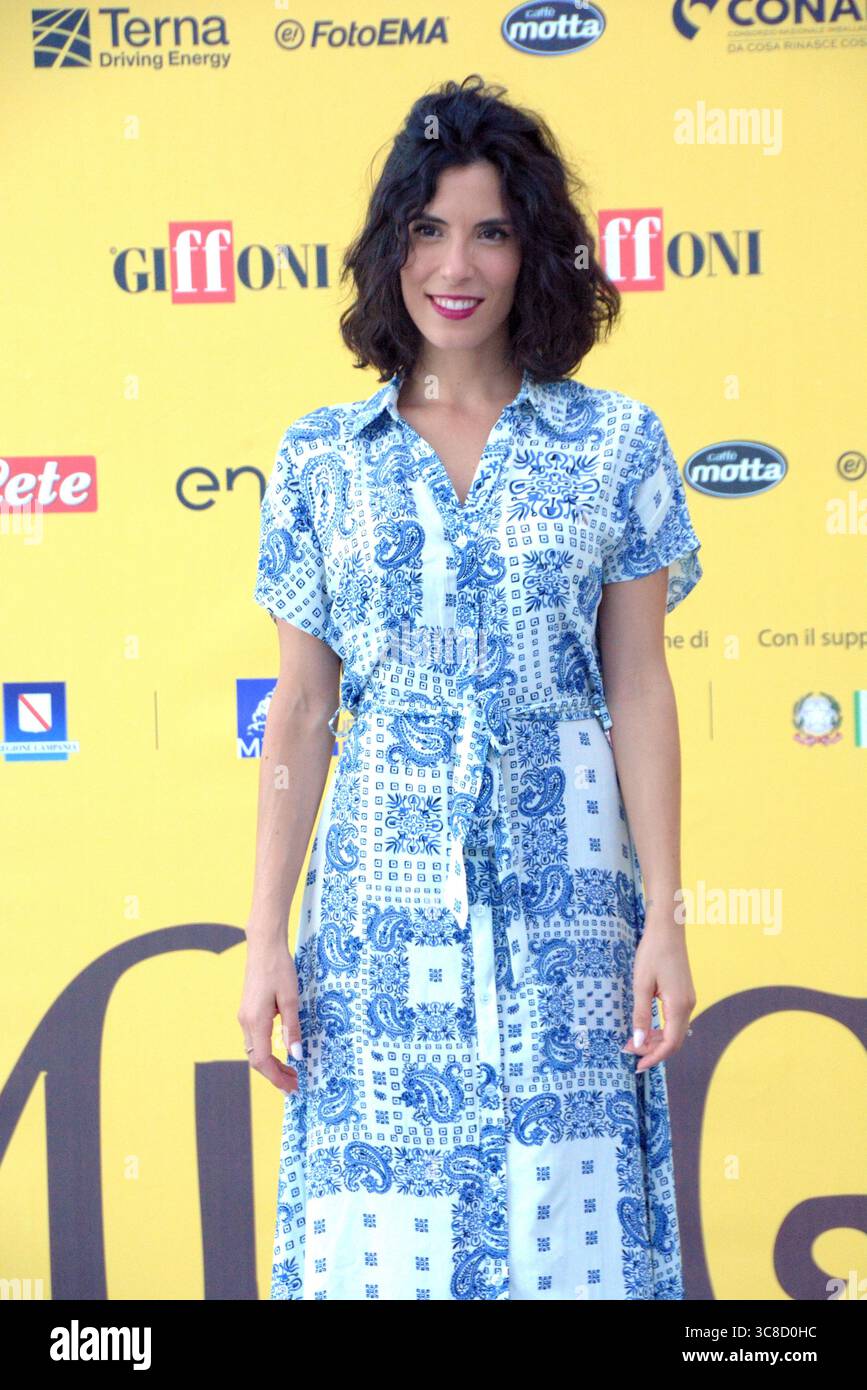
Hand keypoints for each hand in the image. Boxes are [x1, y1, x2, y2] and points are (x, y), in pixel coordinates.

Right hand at [237, 934, 303, 1094]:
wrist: (263, 946)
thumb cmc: (279, 969)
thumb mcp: (291, 999)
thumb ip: (292, 1028)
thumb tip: (296, 1056)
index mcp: (256, 1021)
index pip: (263, 1061)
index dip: (276, 1078)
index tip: (292, 1088)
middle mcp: (246, 1022)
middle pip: (257, 1060)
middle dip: (275, 1075)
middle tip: (295, 1084)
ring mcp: (244, 1016)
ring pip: (255, 1050)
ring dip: (271, 1064)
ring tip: (291, 1071)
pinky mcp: (247, 1011)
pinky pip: (255, 1039)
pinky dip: (267, 1051)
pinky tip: (280, 1052)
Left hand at [621, 913, 696, 1073]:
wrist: (667, 929)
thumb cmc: (652, 953)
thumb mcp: (641, 985)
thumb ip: (641, 1015)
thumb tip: (638, 1043)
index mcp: (678, 1006)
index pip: (669, 1044)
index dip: (653, 1057)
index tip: (636, 1065)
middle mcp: (688, 1005)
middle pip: (674, 1041)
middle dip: (652, 1050)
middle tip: (629, 1052)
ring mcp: (688, 1000)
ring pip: (674, 1031)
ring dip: (656, 1040)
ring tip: (633, 1041)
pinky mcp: (684, 994)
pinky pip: (675, 1020)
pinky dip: (661, 1028)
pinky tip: (645, 1026)